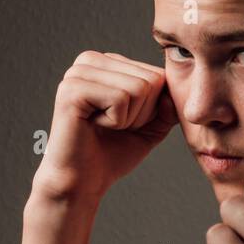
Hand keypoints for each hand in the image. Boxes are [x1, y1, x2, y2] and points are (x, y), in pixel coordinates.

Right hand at [32, 51, 177, 202]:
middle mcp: (90, 61)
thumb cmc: (111, 155)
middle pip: (150, 80)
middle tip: (113, 128)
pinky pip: (120, 98)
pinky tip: (94, 126)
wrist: (82, 182)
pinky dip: (116, 121)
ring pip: (138, 88)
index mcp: (107, 63)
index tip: (124, 123)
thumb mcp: (150, 128)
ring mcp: (78, 73)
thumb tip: (171, 89)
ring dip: (129, 119)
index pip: (157, 75)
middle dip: (141, 114)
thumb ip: (167, 106)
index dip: (150, 109)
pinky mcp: (72, 89)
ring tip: (104, 126)